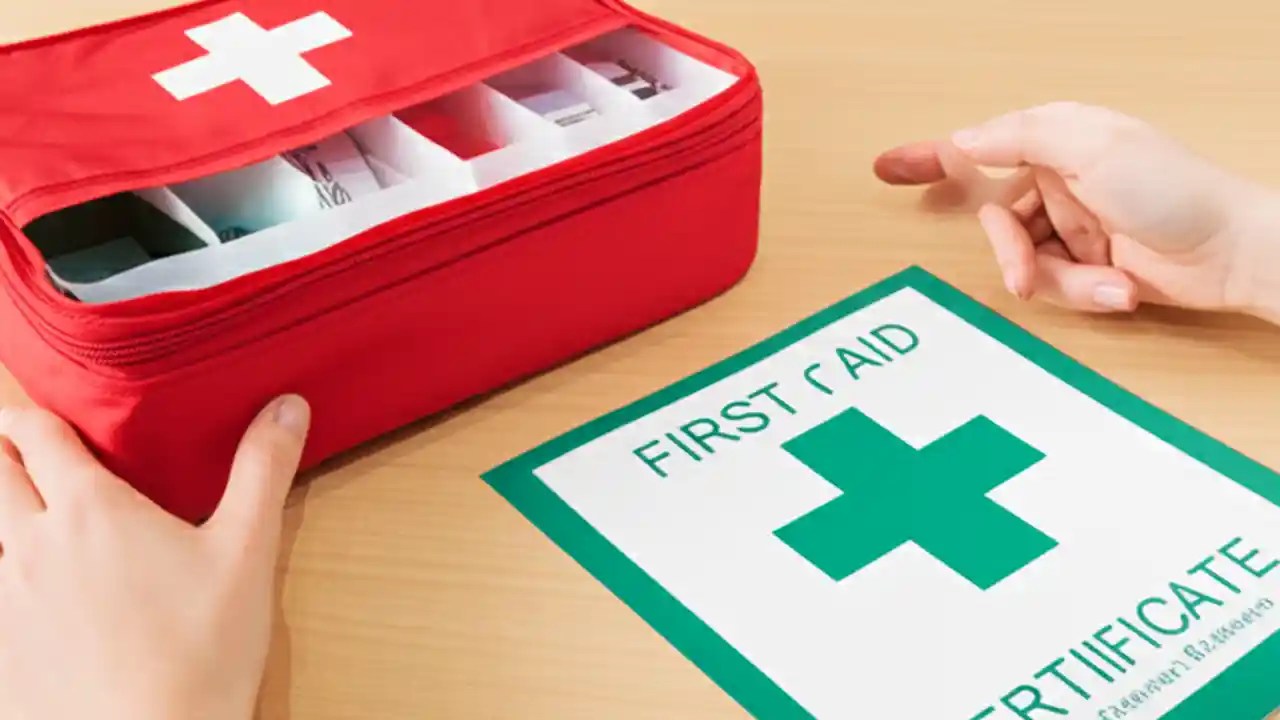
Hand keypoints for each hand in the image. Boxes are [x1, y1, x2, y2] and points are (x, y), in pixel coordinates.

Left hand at [0, 396, 310, 719]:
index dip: (33, 415)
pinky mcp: (1, 648)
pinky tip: (26, 592)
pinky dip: (2, 574)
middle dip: (0, 450)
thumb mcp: (246, 550)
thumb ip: (262, 470)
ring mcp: (7, 599)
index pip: (40, 437)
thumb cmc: (202, 649)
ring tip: (21, 513)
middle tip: (13, 443)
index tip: (37, 410)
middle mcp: (34, 544)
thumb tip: (287, 405)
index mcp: (91, 510)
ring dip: (0, 513)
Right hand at [874, 101, 1279, 321]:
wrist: (1234, 253)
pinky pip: (1056, 287)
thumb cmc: (1175, 190)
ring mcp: (1076, 227)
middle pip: (996, 221)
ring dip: (1058, 281)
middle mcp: (1062, 182)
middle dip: (1011, 252)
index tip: (888, 168)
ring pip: (1023, 263)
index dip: (932, 158)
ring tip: (1103, 281)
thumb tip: (964, 139)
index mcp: (1058, 141)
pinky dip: (1086, 293)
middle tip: (1022, 272)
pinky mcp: (1090, 267)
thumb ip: (1019, 136)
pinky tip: (1122, 289)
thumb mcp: (1092, 147)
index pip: (980, 146)